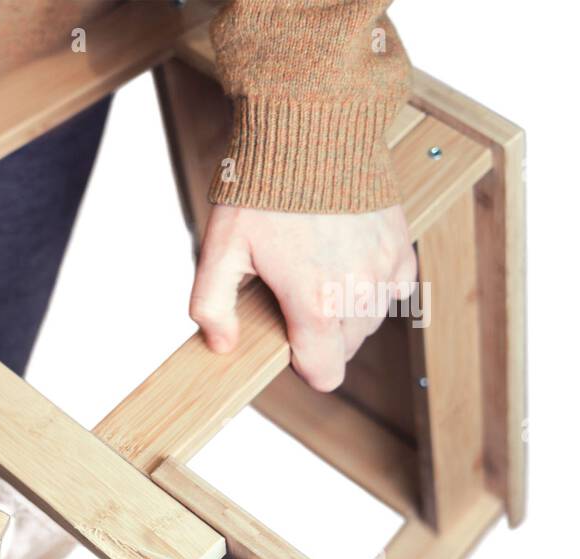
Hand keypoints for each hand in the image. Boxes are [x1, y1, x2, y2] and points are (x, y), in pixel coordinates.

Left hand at [189, 204, 417, 391]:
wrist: (314, 129)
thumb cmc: (265, 188)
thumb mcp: (220, 249)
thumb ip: (212, 307)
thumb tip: (223, 345)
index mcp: (314, 303)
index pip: (325, 374)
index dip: (302, 366)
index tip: (287, 341)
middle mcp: (358, 292)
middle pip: (346, 349)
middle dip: (319, 337)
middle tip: (291, 295)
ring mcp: (385, 269)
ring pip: (370, 322)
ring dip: (346, 313)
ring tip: (316, 274)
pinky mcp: (401, 246)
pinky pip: (395, 290)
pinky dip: (373, 287)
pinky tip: (345, 263)